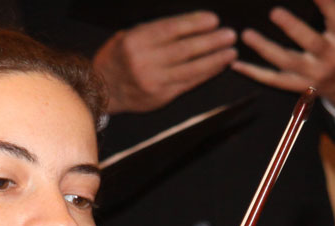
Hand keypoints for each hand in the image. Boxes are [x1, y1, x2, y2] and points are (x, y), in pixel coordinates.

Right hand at [94, 11, 237, 113]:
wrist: (103, 89)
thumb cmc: (119, 57)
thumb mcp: (129, 36)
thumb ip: (155, 31)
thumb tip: (191, 24)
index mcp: (135, 42)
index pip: (171, 30)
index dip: (194, 24)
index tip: (213, 20)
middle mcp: (144, 62)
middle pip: (185, 50)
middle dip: (211, 41)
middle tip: (230, 34)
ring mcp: (154, 81)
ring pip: (191, 69)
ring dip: (214, 60)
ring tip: (231, 52)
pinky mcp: (161, 96)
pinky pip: (189, 83)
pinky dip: (206, 74)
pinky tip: (218, 66)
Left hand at [231, 0, 334, 107]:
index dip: (325, 3)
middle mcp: (330, 58)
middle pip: (309, 43)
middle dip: (292, 29)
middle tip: (274, 12)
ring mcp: (312, 75)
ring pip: (286, 63)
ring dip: (264, 50)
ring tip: (246, 35)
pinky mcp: (298, 86)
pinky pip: (274, 81)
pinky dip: (254, 74)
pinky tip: (235, 63)